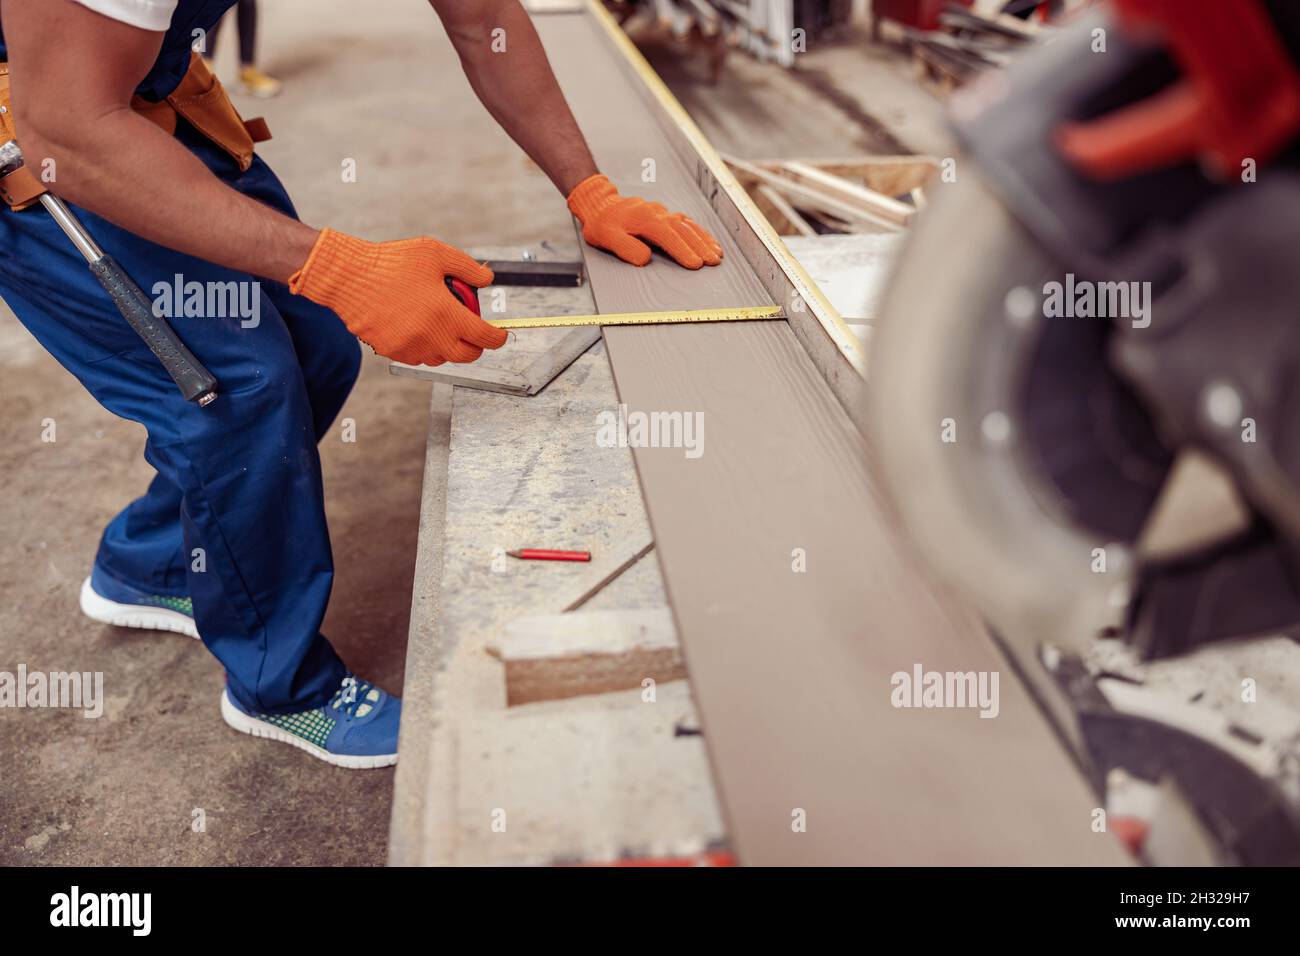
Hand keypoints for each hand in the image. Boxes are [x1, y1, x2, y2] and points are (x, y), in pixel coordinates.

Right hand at [289, 229, 506, 365]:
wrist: (348, 276)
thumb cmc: (391, 262)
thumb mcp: (435, 253)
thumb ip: (467, 267)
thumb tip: (487, 278)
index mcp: (446, 314)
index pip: (484, 337)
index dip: (498, 338)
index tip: (500, 334)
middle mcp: (431, 336)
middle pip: (467, 356)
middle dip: (476, 346)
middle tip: (474, 333)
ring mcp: (410, 347)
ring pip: (442, 358)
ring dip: (449, 346)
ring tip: (442, 324)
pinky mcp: (392, 351)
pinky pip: (417, 357)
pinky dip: (425, 347)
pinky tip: (419, 327)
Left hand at [567, 174, 722, 269]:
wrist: (600, 204)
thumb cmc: (602, 224)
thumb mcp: (606, 237)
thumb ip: (625, 247)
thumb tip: (646, 258)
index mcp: (644, 219)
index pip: (668, 236)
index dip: (683, 250)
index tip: (695, 264)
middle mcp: (657, 213)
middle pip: (683, 230)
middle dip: (700, 246)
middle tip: (713, 262)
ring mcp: (662, 212)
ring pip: (688, 225)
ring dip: (704, 239)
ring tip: (717, 254)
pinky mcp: (665, 214)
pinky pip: (686, 222)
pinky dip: (699, 232)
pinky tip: (709, 242)